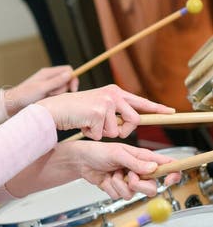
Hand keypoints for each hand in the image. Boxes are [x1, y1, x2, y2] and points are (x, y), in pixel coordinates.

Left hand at [4, 65, 78, 115]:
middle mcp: (49, 78)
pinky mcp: (46, 94)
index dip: (73, 78)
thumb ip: (56, 82)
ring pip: (62, 89)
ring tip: (46, 98)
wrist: (12, 104)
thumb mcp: (41, 88)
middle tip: (52, 94)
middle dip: (63, 89)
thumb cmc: (24, 95)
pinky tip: (46, 102)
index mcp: (48, 73)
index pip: (68, 70)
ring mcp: (47, 86)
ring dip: (57, 95)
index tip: (73, 89)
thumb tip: (70, 74)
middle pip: (66, 81)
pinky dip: (54, 99)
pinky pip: (56, 95)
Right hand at [38, 84, 174, 139]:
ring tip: (89, 124)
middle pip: (133, 121)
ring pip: (116, 131)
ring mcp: (105, 103)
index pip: (140, 102)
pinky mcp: (97, 112)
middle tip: (108, 130)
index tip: (171, 112)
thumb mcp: (98, 106)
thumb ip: (114, 111)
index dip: (157, 108)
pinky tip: (82, 125)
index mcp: (115, 92)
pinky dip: (91, 134)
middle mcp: (113, 94)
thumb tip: (128, 124)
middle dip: (123, 131)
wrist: (55, 109)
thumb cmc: (75, 110)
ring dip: (102, 133)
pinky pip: (101, 134)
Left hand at [68, 141, 180, 199]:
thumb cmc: (99, 151)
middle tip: (129, 177)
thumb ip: (136, 162)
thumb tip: (153, 168)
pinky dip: (112, 188)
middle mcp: (139, 171)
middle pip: (151, 188)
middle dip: (140, 185)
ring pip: (134, 194)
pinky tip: (107, 179)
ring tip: (113, 173)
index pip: (166, 166)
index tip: (169, 180)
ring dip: (121, 184)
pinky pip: (120, 196)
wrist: (81, 161)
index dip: (173, 174)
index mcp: (143, 158)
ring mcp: (129, 182)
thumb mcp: (118, 153)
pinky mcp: (118, 189)